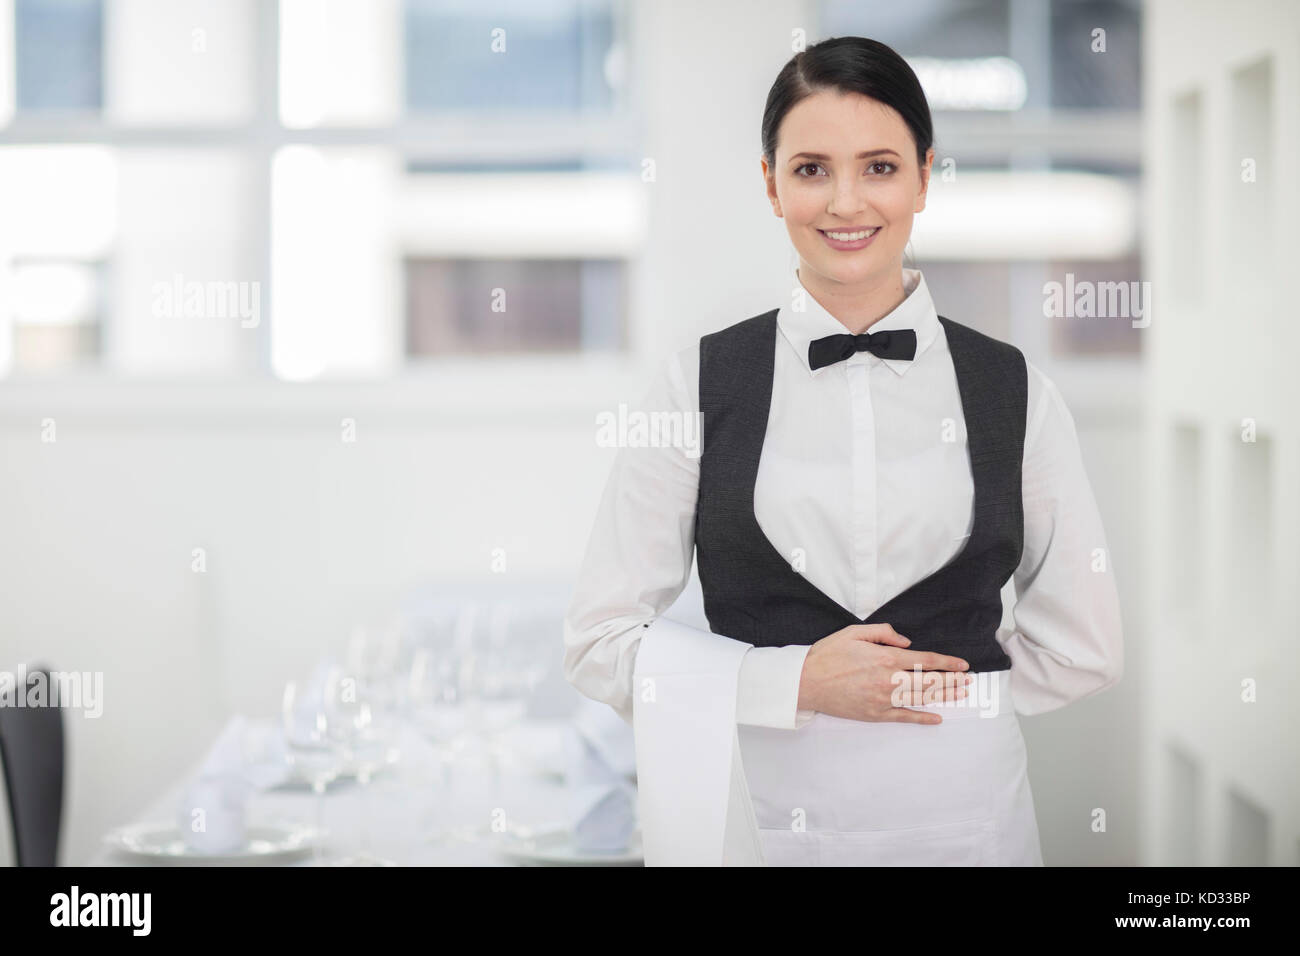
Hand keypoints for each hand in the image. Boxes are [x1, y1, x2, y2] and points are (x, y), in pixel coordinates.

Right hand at [796, 623, 972, 723]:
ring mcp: (883, 700)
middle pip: (929, 681)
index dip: (947, 662)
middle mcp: (889, 680)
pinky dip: (922, 718)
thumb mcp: (854, 632)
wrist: (806, 682)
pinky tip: (937, 718)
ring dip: (944, 696)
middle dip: (952, 680)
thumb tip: (906, 641)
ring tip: (960, 694)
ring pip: (921, 699)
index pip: (925, 661)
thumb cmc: (828, 655)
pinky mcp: (875, 714)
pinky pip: (904, 717)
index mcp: (886, 658)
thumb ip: (883, 632)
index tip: (962, 664)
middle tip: (968, 681)